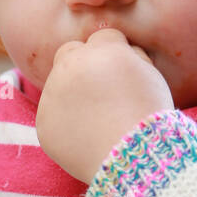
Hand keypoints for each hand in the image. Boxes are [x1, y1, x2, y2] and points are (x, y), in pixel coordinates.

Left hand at [35, 27, 173, 181]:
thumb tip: (121, 49)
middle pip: (70, 51)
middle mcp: (71, 67)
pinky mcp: (44, 123)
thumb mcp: (152, 76)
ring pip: (58, 84)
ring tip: (99, 120)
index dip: (117, 55)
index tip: (124, 75)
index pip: (104, 37)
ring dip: (73, 94)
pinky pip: (52, 115)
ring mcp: (52, 95)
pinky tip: (88, 136)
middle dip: (84, 63)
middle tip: (103, 91)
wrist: (136, 159)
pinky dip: (66, 123)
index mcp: (102, 51)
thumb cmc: (150, 118)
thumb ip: (132, 56)